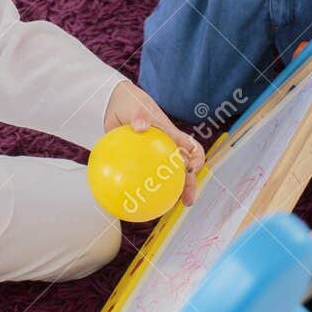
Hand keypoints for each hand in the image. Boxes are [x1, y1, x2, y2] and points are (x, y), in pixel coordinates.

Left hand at [102, 79, 204, 206]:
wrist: (114, 103)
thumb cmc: (129, 101)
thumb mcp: (134, 105)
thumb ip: (138, 115)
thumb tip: (141, 126)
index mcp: (170, 134)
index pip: (192, 148)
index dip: (197, 159)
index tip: (192, 170)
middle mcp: (166, 147)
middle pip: (184, 169)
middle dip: (189, 185)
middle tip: (186, 201)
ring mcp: (154, 156)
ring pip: (166, 177)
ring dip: (169, 193)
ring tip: (164, 210)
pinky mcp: (140, 161)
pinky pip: (142, 177)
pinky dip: (140, 189)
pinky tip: (132, 202)